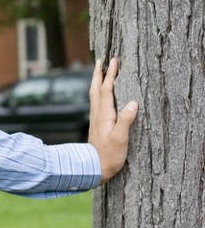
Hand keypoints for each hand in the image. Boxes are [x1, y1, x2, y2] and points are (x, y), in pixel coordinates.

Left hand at [88, 57, 137, 183]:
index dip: (111, 74)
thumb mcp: (120, 139)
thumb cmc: (109, 155)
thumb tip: (133, 103)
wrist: (94, 167)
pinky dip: (98, 91)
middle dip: (99, 73)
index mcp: (104, 114)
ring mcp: (96, 117)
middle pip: (96, 88)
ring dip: (97, 80)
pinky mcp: (96, 123)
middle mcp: (97, 113)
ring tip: (100, 71)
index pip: (107, 89)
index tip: (114, 61)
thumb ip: (126, 121)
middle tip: (102, 60)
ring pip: (94, 94)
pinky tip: (100, 93)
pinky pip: (96, 101)